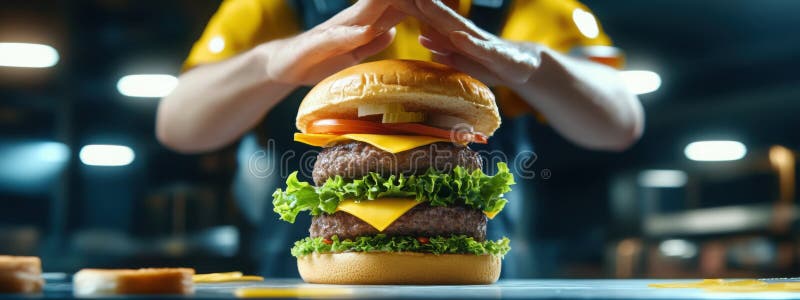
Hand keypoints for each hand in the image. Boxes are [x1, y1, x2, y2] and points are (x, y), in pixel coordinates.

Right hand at [263, 0, 410, 85]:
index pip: (397, 8)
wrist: (284, 64)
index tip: (442, 4)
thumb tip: (392, 30)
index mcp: (364, 23)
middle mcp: (352, 20)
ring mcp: (335, 30)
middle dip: (403, 0)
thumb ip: (373, 42)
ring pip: (364, 12)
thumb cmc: (322, 58)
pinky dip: (353, 34)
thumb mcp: (354, 53)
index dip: (418, 4)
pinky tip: (367, 31)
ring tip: (404, 1)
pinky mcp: (317, 43)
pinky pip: (337, 37)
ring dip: (383, 4)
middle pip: (384, 3)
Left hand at [414, 0, 539, 86]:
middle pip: (440, 16)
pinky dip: (470, 44)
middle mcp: (469, 34)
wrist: (526, 66)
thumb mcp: (466, 58)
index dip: (412, 8)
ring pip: (459, 27)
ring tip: (423, 2)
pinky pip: (482, 49)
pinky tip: (458, 37)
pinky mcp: (499, 56)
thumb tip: (423, 37)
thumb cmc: (491, 63)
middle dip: (421, 4)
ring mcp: (484, 43)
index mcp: (458, 35)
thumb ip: (445, 48)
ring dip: (440, 14)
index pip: (431, 19)